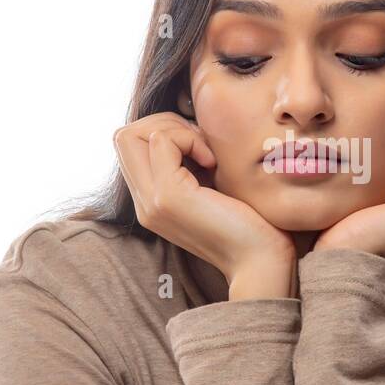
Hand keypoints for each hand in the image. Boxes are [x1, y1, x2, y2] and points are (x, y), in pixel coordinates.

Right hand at [113, 112, 296, 286]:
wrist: (261, 261)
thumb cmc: (250, 223)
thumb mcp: (211, 187)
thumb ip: (190, 164)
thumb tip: (186, 125)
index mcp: (151, 202)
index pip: (129, 145)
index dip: (163, 130)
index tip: (200, 147)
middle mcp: (143, 204)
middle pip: (124, 136)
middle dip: (164, 123)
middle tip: (201, 144)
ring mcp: (152, 202)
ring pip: (132, 134)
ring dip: (174, 130)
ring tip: (206, 153)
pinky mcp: (168, 197)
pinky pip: (161, 141)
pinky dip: (189, 139)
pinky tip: (212, 163)